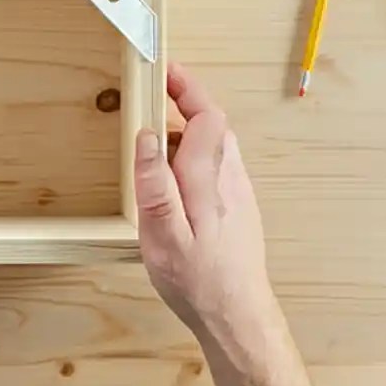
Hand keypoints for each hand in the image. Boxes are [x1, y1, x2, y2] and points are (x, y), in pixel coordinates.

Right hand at [133, 62, 275, 335]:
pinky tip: (172, 180)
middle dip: (185, 103)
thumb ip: (154, 183)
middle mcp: (230, 178)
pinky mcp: (236, 207)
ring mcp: (237, 192)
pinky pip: (214, 168)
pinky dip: (192, 158)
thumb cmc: (200, 281)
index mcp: (210, 178)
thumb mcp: (164, 234)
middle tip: (153, 96)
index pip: (207, 113)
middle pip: (212, 124)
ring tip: (154, 140)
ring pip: (214, 146)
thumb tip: (147, 137)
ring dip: (187, 132)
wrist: (237, 315)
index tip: (164, 70)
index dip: (187, 86)